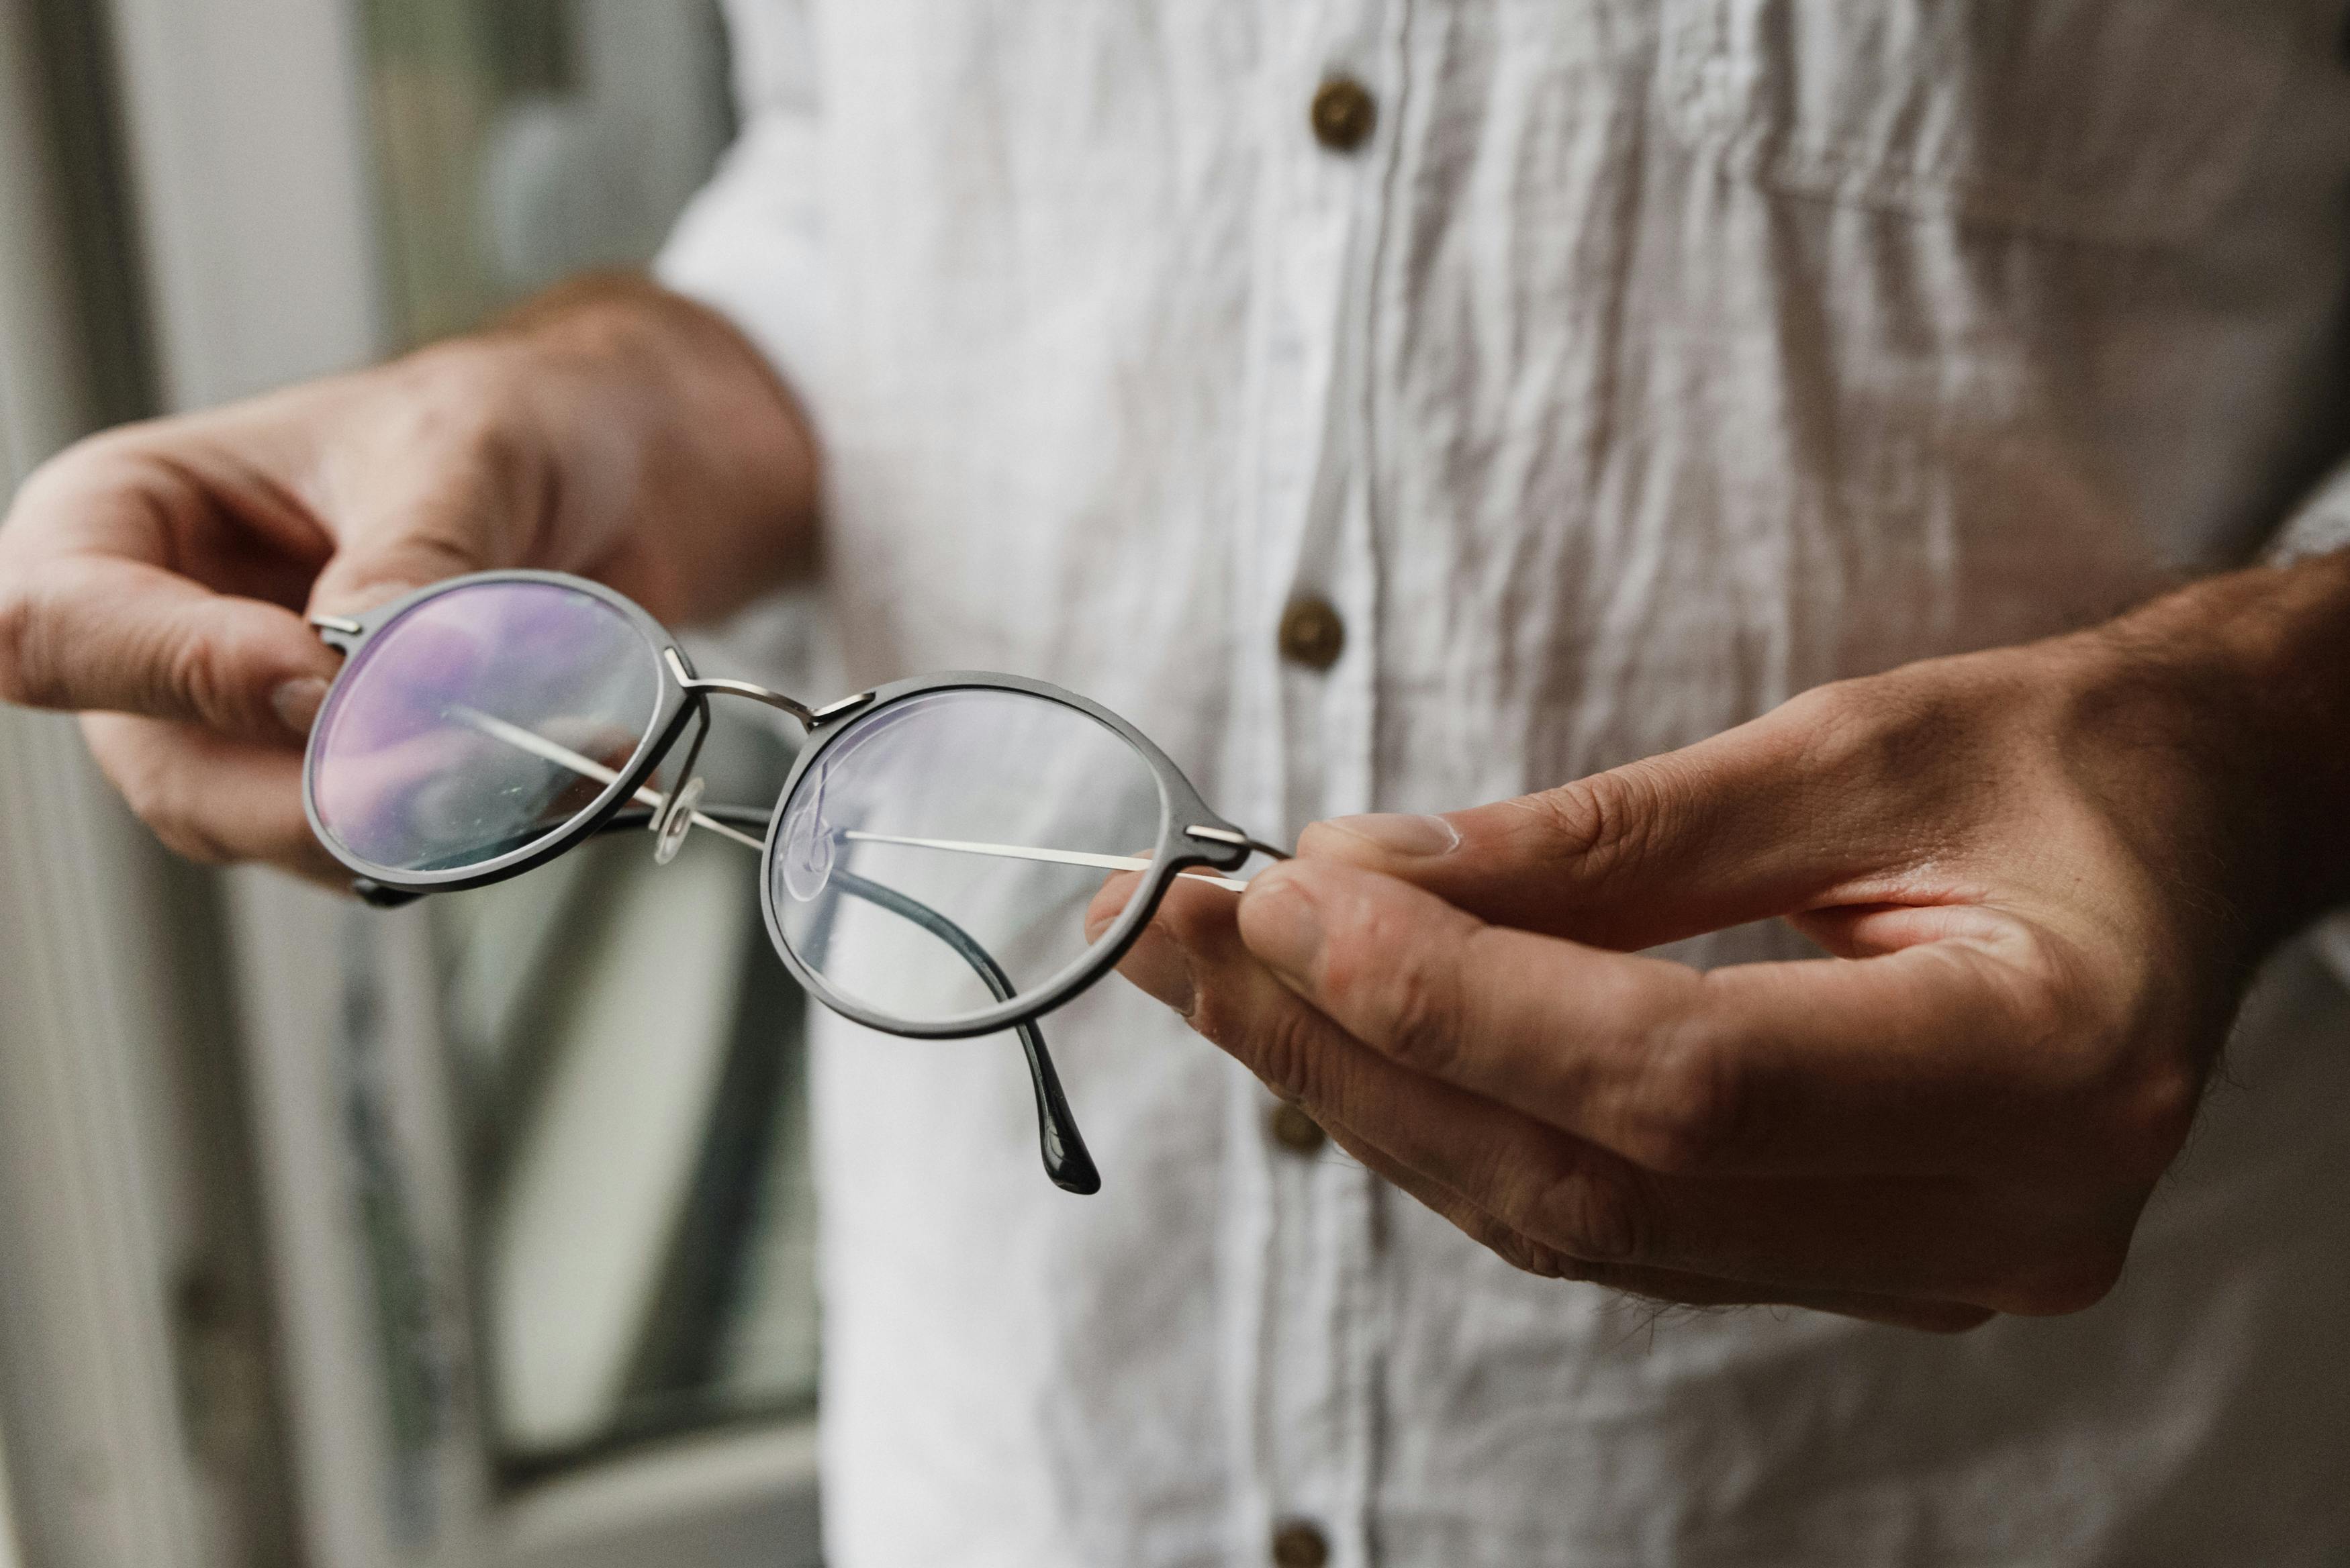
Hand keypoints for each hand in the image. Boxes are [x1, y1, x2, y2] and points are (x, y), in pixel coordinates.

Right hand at [0, 276, 815, 881]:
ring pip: (281, 840)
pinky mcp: (346, 791)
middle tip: (466, 764)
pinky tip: (556, 780)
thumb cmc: (502, 423)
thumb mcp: (458, 454)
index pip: (56, 630)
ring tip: (547, 758)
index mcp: (121, 520)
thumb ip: (406, 561)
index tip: (314, 679)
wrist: (611, 475)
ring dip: (419, 822)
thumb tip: (357, 677)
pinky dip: (471, 833)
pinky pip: (379, 857)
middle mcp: (161, 646)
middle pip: (177, 779)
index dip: (179, 675)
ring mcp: (249, 736)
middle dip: (325, 792)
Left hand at [1105, 558, 2349, 1330]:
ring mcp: (1930, 1268)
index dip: (1452, 997)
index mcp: (2043, 1067)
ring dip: (1377, 1096)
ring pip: (1581, 1224)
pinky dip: (1464, 1126)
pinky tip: (1354, 1037)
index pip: (1677, 1079)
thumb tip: (1366, 876)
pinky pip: (1615, 1223)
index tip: (1275, 892)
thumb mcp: (1850, 748)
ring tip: (1223, 976)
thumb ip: (1612, 841)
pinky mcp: (1855, 1262)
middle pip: (1598, 1184)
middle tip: (1180, 937)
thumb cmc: (2056, 764)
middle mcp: (1997, 1215)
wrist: (2191, 834)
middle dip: (1356, 1055)